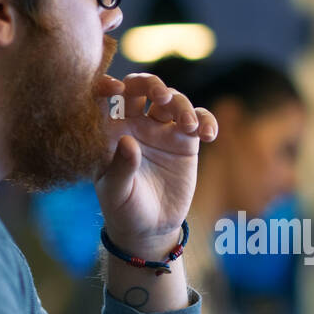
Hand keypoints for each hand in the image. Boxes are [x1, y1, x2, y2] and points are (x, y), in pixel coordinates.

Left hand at [93, 73, 217, 256]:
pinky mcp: (186, 142)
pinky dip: (206, 121)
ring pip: (173, 100)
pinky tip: (209, 135)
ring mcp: (162, 130)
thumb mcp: (116, 194)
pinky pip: (198, 120)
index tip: (116, 88)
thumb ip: (120, 168)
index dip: (107, 85)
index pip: (105, 98)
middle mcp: (136, 124)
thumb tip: (128, 141)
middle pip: (141, 88)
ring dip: (182, 105)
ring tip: (189, 126)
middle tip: (162, 96)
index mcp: (111, 131)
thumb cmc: (124, 209)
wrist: (151, 228)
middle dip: (151, 84)